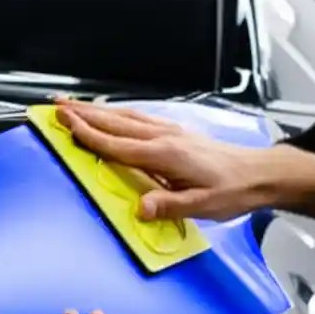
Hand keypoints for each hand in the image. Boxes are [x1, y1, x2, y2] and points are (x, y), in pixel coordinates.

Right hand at [55, 99, 314, 220]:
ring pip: (124, 117)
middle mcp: (164, 137)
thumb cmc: (232, 191)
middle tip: (55, 105)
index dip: (88, 134)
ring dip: (96, 110)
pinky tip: (108, 114)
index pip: (117, 145)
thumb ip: (170, 206)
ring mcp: (169, 131)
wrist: (259, 174)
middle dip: (83, 113)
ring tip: (72, 105)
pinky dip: (116, 114)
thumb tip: (141, 208)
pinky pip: (137, 118)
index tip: (64, 122)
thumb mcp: (204, 206)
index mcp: (166, 155)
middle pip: (115, 123)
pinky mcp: (174, 132)